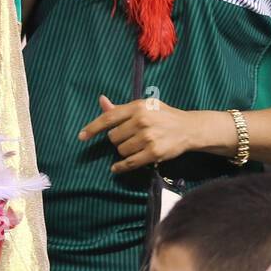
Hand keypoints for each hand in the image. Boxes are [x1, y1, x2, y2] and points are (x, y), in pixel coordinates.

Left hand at [78, 95, 204, 172]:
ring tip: (136, 146)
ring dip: (124, 151)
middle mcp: (141, 121)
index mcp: (137, 107)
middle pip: (113, 137)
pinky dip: (120, 167)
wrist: (188, 128)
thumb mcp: (143, 106)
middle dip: (117, 139)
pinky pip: (130, 163)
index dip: (93, 128)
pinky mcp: (153, 153)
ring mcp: (147, 138)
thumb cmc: (163, 115)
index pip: (108, 118)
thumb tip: (101, 101)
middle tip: (129, 137)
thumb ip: (121, 108)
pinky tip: (116, 169)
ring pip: (121, 150)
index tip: (81, 137)